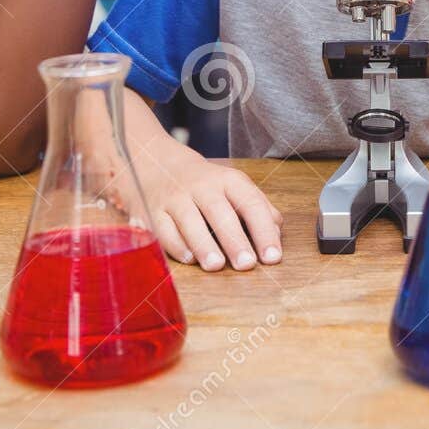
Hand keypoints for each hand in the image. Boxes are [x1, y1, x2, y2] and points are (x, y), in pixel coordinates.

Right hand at [135, 145, 282, 271]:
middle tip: (247, 264)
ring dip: (204, 244)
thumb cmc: (205, 184)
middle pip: (220, 212)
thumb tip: (276, 233)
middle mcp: (201, 186)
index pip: (250, 204)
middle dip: (234, 240)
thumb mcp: (234, 187)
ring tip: (217, 266)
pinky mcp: (153, 211)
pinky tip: (189, 259)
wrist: (156, 163)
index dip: (263, 231)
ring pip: (189, 220)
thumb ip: (258, 208)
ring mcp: (175, 198)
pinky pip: (164, 230)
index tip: (272, 257)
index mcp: (228, 180)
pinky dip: (176, 245)